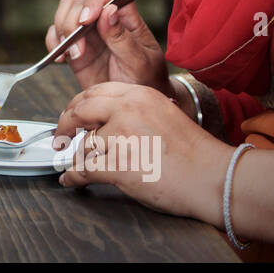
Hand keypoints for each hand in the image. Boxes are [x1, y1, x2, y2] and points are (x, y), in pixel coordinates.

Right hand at [46, 0, 169, 92]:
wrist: (130, 104)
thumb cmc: (144, 81)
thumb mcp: (139, 63)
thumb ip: (122, 38)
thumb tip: (108, 10)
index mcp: (126, 18)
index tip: (88, 19)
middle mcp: (105, 20)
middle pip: (81, 0)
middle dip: (74, 20)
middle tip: (78, 47)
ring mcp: (88, 32)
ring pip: (65, 11)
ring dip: (62, 30)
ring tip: (72, 54)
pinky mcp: (73, 46)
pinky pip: (55, 34)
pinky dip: (52, 42)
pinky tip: (61, 59)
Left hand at [53, 82, 231, 224]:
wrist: (213, 178)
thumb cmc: (194, 153)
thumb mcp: (164, 114)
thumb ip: (134, 111)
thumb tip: (104, 120)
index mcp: (140, 94)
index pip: (95, 92)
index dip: (78, 106)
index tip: (71, 116)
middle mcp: (128, 110)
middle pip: (79, 111)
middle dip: (65, 125)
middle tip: (60, 136)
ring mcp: (120, 137)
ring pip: (83, 145)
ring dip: (77, 158)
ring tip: (74, 165)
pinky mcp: (117, 165)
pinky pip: (83, 170)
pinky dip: (73, 178)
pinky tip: (71, 180)